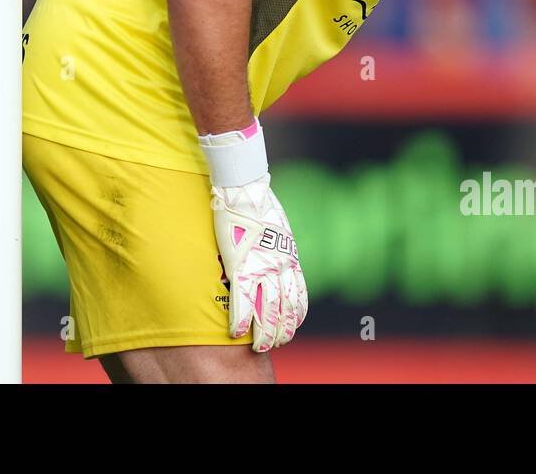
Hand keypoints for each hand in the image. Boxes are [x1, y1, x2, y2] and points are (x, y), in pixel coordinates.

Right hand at [211, 173, 307, 352]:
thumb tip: (274, 251)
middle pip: (286, 310)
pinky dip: (242, 320)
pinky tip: (237, 333)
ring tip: (259, 346)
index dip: (295, 317)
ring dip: (265, 334)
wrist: (246, 188)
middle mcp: (281, 266)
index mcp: (289, 258)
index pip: (298, 297)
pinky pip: (244, 300)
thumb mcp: (278, 227)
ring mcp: (263, 267)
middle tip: (275, 344)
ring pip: (269, 311)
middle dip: (282, 332)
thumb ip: (277, 245)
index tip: (289, 328)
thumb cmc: (258, 203)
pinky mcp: (242, 265)